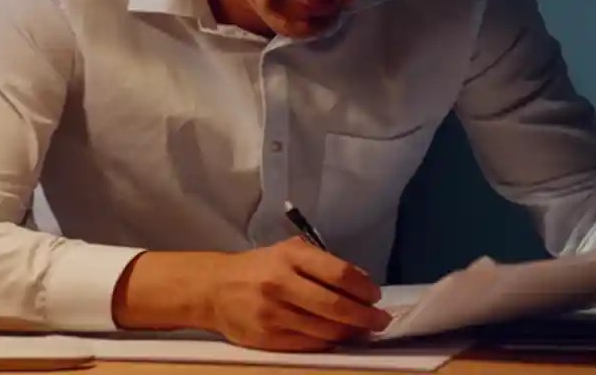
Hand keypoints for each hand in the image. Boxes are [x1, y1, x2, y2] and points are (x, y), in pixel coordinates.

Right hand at [208, 238, 391, 350]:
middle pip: (335, 306)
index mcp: (289, 257)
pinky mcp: (267, 338)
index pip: (338, 273)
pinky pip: (309, 344)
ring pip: (324, 329)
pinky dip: (329, 342)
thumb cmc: (259, 267)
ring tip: (364, 329)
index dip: (364, 287)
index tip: (376, 295)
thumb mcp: (288, 252)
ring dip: (351, 332)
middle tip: (381, 320)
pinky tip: (339, 337)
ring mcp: (273, 314)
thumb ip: (323, 263)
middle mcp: (280, 284)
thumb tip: (361, 282)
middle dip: (365, 316)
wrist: (214, 289)